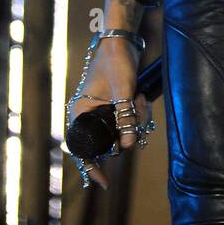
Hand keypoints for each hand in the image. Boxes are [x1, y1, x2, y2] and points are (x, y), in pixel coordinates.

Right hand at [67, 37, 152, 190]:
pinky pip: (127, 122)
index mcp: (81, 113)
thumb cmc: (116, 62)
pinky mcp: (116, 107)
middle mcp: (90, 115)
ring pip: (122, 132)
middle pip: (109, 141)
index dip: (92, 167)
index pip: (83, 149)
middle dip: (128, 132)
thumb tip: (129, 147)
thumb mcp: (123, 91)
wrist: (123, 41)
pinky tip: (142, 98)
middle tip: (139, 112)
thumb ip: (125, 118)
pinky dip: (137, 115)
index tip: (104, 183)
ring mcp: (104, 112)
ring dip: (136, 121)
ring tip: (141, 99)